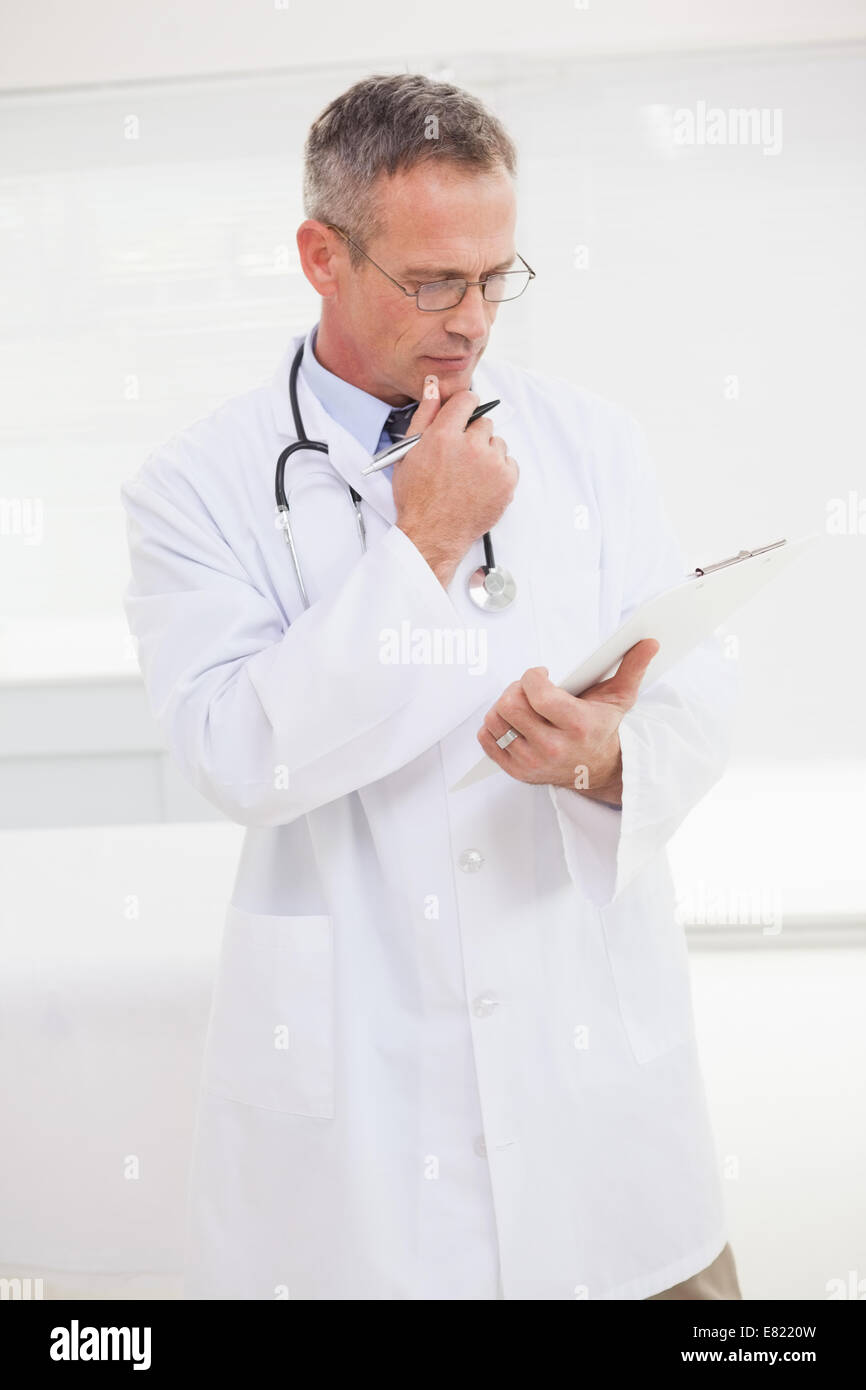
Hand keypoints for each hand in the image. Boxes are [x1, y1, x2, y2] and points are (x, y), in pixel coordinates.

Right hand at [394, 374, 518, 586]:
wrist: (432, 534)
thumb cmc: (417, 497)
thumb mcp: (408, 453)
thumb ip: (424, 415)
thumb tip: (434, 386)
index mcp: (443, 435)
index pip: (467, 400)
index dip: (465, 407)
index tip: (464, 416)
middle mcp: (470, 446)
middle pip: (484, 422)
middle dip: (474, 435)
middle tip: (461, 457)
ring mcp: (491, 464)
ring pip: (498, 443)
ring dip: (487, 454)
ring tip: (470, 475)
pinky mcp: (507, 482)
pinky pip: (510, 462)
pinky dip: (499, 471)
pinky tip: (481, 484)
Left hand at [477, 639, 660, 801]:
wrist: (597, 770)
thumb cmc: (603, 730)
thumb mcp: (620, 699)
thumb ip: (633, 667)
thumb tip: (649, 642)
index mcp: (577, 725)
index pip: (538, 693)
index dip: (533, 676)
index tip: (541, 674)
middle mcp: (553, 747)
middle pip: (510, 705)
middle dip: (515, 689)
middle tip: (528, 689)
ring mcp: (532, 762)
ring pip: (495, 721)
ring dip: (503, 706)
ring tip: (521, 704)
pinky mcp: (518, 771)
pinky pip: (487, 740)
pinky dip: (493, 727)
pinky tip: (512, 721)